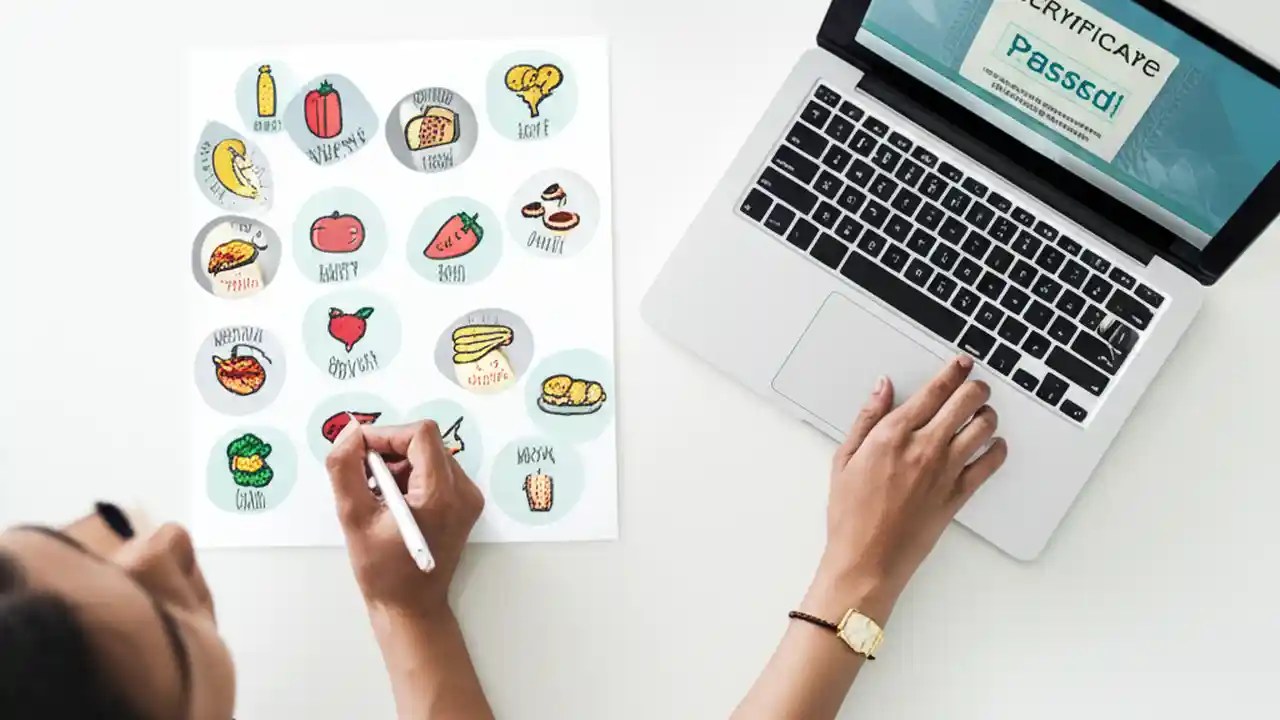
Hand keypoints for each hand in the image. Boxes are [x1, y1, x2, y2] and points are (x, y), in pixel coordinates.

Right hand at [325, 420, 484, 616]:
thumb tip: (349, 434)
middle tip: (364, 478)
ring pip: (429, 456)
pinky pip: (435, 473)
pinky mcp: (464, 505)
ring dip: (397, 466)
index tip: (359, 452)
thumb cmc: (383, 571)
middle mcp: (464, 491)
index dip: (386, 435)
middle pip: (425, 444)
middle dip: (389, 453)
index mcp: (442, 494)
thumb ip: (346, 470)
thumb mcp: (354, 518)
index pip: (420, 435)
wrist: (411, 608)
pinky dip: (410, 478)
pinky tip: (392, 504)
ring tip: (376, 496)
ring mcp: (468, 499)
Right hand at [805, 355, 1007, 620]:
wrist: (866, 559)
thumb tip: (883, 386)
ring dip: (987, 415)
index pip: (934, 391)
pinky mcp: (958, 495)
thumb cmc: (850, 514)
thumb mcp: (844, 458)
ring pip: (983, 428)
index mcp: (892, 435)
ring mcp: (945, 472)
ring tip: (982, 414)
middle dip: (976, 388)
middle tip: (976, 386)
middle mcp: (924, 448)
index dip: (953, 371)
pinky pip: (990, 464)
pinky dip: (997, 449)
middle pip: (965, 403)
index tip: (962, 362)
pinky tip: (992, 446)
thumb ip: (867, 418)